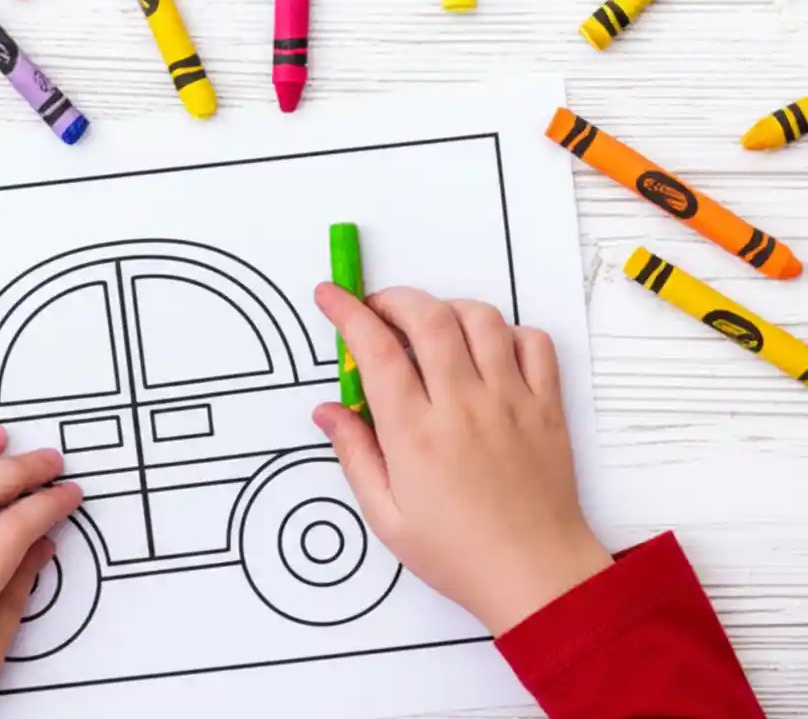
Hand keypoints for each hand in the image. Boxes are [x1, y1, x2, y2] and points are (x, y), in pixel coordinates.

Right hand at [313, 284, 611, 635]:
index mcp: (416, 435)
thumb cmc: (460, 554)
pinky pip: (534, 342)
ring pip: (481, 318)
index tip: (330, 297)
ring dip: (447, 309)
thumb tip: (328, 412)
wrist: (536, 577)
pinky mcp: (545, 407)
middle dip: (393, 299)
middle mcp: (464, 407)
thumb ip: (355, 455)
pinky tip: (487, 352)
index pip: (376, 350)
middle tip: (377, 312)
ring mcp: (510, 402)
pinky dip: (507, 331)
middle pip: (428, 316)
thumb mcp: (386, 516)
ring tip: (430, 329)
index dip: (347, 313)